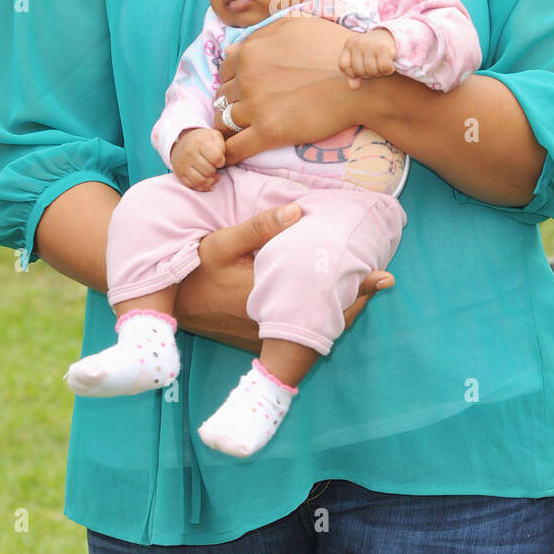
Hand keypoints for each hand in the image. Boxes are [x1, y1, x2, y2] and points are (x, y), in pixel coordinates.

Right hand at [172, 127, 225, 189]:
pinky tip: (208, 182)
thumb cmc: (203, 140)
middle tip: (215, 167)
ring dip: (210, 181)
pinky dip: (203, 187)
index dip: (221, 162)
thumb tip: (221, 161)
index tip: (219, 160)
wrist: (181, 142)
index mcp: (200, 142)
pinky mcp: (179, 174)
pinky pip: (192, 186)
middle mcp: (189, 153)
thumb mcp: (214, 136)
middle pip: (209, 171)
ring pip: (200, 181)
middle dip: (215, 171)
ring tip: (214, 176)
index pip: (216, 158)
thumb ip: (221, 145)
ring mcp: (183, 165)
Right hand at [173, 200, 394, 352]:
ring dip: (339, 309)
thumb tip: (297, 211)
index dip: (357, 291)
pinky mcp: (261, 341)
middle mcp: (270, 323)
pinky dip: (318, 317)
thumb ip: (259, 228)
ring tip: (366, 285)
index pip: (322, 298)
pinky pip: (299, 331)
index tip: (384, 278)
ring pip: (316, 327)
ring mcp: (267, 337)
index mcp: (266, 297)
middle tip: (381, 278)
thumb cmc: (195, 269)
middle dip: (356, 300)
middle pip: (327, 319)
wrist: (169, 305)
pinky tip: (331, 298)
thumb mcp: (220, 243)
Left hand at [213, 16, 363, 165]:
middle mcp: (247, 77)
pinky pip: (234, 148)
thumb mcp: (295, 27)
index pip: (224, 71)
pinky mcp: (268, 132)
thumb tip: (231, 50)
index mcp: (250, 52)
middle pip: (223, 96)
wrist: (361, 84)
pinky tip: (228, 158)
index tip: (244, 90)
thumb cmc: (333, 51)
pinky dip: (228, 154)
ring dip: (228, 128)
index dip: (233, 81)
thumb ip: (261, 36)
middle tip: (246, 111)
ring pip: (223, 121)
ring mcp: (256, 106)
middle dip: (231, 103)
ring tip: (239, 133)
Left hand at [338, 28, 396, 88]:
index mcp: (349, 45)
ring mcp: (370, 45)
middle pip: (359, 71)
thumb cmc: (371, 50)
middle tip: (374, 67)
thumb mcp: (359, 58)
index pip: (343, 66)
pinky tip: (388, 66)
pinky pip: (384, 68)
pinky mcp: (383, 48)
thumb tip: (353, 86)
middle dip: (368, 74)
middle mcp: (358, 44)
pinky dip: (388, 71)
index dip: (351, 73)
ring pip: (372, 71)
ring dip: (378, 73)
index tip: (360, 71)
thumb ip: (353, 73)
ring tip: (380, 66)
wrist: (388, 35)